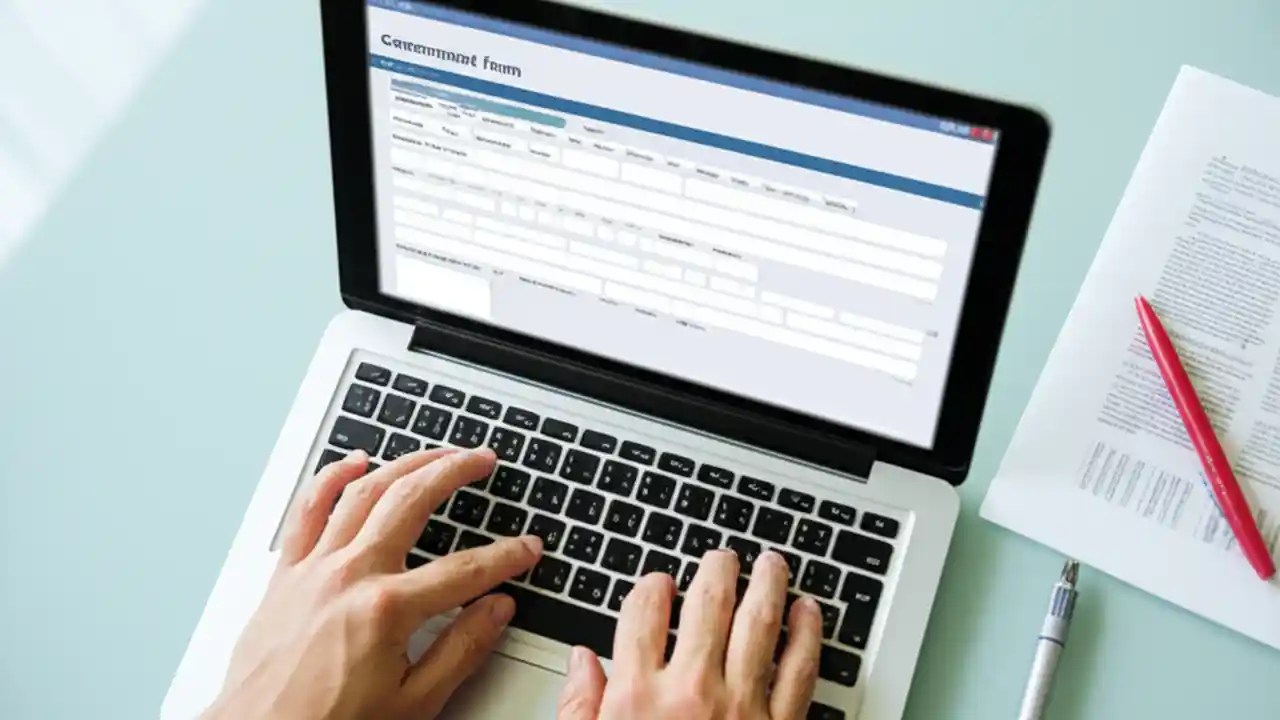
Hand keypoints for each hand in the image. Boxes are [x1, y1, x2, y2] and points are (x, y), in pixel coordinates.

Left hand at [203, 447, 542, 719]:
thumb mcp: (413, 704)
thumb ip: (461, 650)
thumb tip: (496, 611)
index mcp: (386, 610)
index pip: (465, 570)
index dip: (505, 556)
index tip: (527, 547)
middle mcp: (349, 577)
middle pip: (412, 501)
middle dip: (455, 471)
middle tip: (483, 460)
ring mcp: (314, 569)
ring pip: (364, 492)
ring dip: (405, 463)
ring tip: (436, 452)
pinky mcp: (286, 574)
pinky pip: (307, 510)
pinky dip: (331, 478)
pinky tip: (355, 463)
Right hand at [557, 549, 823, 719]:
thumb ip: (579, 708)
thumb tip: (581, 662)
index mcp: (637, 698)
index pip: (643, 614)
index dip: (652, 587)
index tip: (659, 582)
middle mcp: (691, 693)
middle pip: (706, 606)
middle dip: (716, 571)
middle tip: (723, 556)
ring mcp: (741, 708)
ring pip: (759, 624)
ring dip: (767, 585)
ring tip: (771, 563)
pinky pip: (800, 670)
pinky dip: (808, 634)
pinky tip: (809, 613)